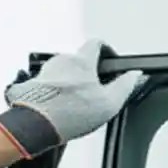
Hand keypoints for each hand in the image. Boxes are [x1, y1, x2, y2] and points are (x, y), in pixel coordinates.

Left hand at [0, 40, 144, 158]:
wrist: (36, 124)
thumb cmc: (69, 113)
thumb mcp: (109, 102)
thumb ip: (125, 86)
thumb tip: (135, 75)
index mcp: (81, 61)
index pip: (96, 43)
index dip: (106, 50)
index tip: (109, 60)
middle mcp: (61, 61)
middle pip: (79, 59)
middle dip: (87, 72)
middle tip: (94, 91)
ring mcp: (45, 71)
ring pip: (63, 71)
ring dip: (71, 82)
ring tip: (76, 103)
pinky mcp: (32, 83)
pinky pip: (49, 83)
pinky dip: (57, 92)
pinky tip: (62, 107)